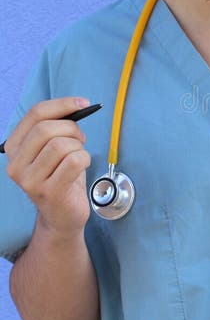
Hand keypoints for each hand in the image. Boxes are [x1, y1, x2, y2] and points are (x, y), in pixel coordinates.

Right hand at [5, 97, 91, 237]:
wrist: (61, 216)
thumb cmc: (60, 177)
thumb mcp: (52, 149)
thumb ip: (56, 127)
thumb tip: (76, 105)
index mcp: (13, 148)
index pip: (35, 114)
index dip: (62, 104)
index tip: (83, 103)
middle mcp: (16, 164)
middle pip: (46, 129)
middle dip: (72, 129)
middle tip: (81, 138)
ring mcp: (30, 181)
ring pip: (61, 145)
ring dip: (79, 147)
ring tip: (79, 155)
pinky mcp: (50, 192)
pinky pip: (74, 161)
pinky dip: (85, 159)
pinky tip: (82, 167)